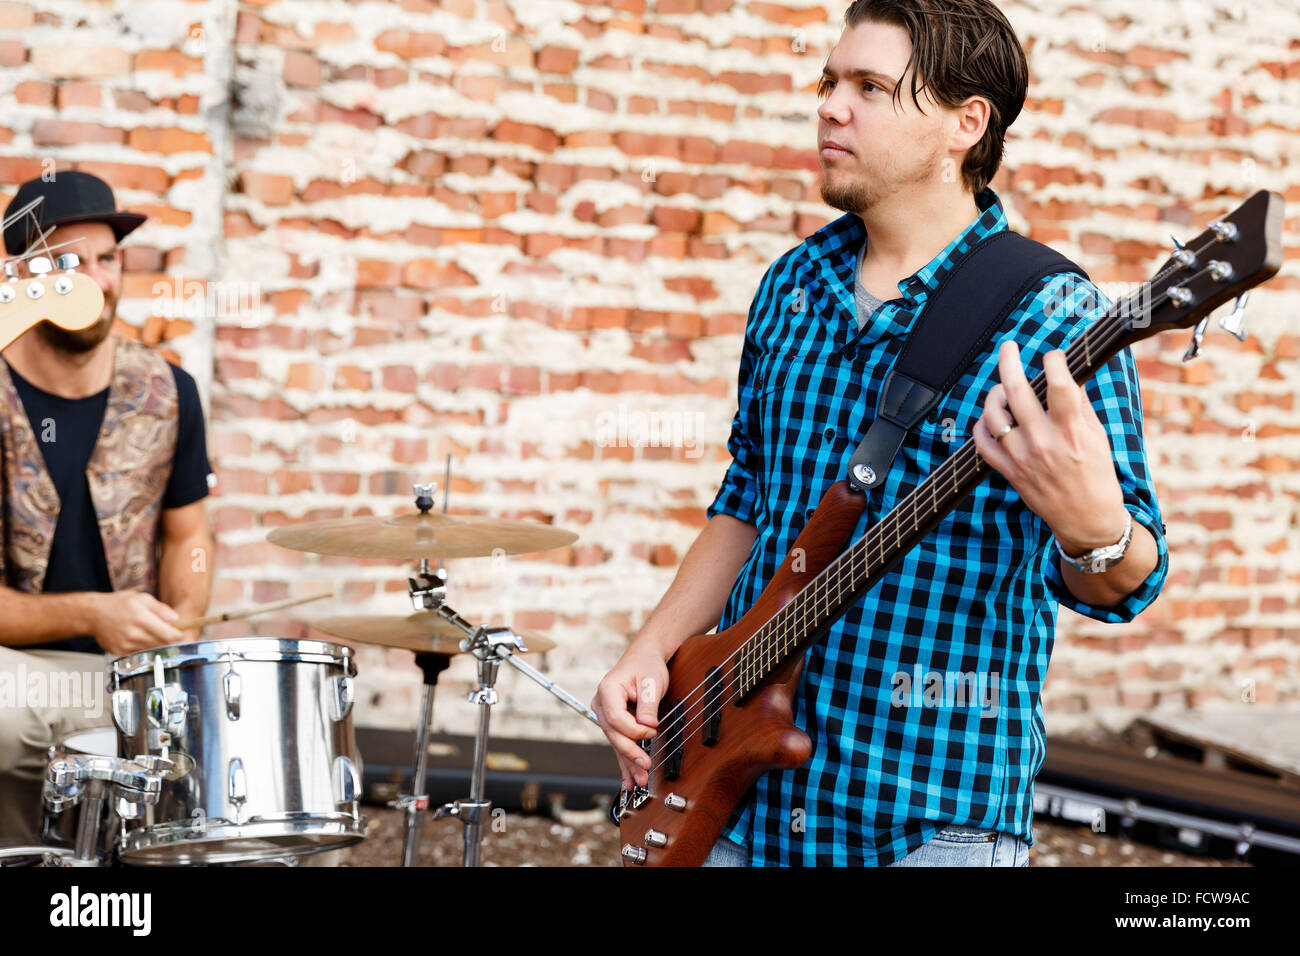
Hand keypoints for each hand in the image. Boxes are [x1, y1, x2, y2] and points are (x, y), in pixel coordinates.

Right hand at [87, 591, 184, 655]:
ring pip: (151, 649)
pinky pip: (139, 652)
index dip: (178, 635)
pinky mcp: (120, 652)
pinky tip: (137, 636)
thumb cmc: (119, 604)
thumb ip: (162, 609)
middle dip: (167, 639)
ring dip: (155, 643)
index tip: (180, 632)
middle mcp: (134, 634)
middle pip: (162, 644)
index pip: (169, 634)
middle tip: (166, 631)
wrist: (93, 614)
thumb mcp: (143, 599)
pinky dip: (143, 646)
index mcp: (141, 619)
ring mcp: (126, 645)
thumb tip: (177, 620)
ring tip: (148, 631)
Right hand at [592, 641, 669, 789]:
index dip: (634, 730)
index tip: (652, 731)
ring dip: (628, 763)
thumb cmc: (647, 665)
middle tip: (645, 766)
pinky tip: (629, 778)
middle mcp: (602, 704)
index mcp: (608, 690)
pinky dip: (625, 760)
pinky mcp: (614, 723)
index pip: (616, 718)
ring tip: (638, 780)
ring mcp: (606, 714)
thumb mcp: (651, 681)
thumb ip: (648, 705)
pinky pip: (619, 743)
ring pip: (616, 742)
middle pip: (613, 734)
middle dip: (629, 753)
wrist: (645, 657)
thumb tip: (647, 728)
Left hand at [973, 342, 1128, 552]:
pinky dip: (982, 426)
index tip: (1053, 355)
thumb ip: (1079, 406)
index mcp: (1072, 432)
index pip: (1059, 384)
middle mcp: (1044, 442)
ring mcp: (1022, 457)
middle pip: (1016, 391)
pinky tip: (990, 419)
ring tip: (1002, 389)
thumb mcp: (1097, 436)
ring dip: (994, 394)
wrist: (1087, 519)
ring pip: (993, 414)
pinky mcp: (1008, 472)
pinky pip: (982, 443)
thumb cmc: (1096, 475)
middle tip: (1008, 347)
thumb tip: (1066, 375)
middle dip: (1009, 361)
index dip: (1054, 361)